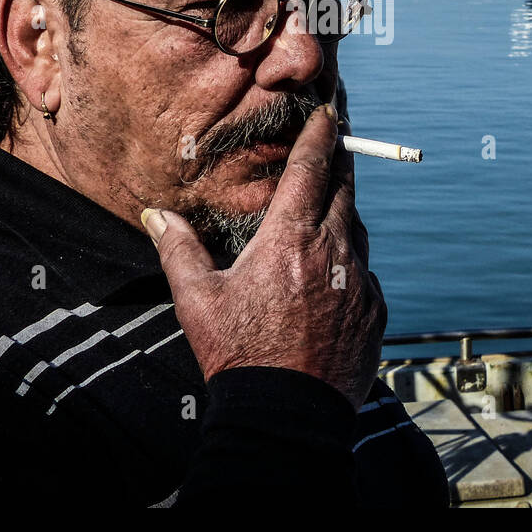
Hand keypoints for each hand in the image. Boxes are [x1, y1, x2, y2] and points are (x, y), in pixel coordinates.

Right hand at [143, 105, 384, 409]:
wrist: (286, 417)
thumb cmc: (238, 355)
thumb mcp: (198, 300)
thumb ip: (179, 249)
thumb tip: (157, 214)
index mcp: (289, 239)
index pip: (310, 170)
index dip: (321, 136)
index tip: (330, 114)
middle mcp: (331, 251)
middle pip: (343, 191)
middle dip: (338, 165)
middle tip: (337, 145)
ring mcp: (359, 283)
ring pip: (355, 231)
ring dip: (342, 214)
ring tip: (327, 210)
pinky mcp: (375, 312)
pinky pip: (364, 274)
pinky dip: (349, 263)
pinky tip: (332, 275)